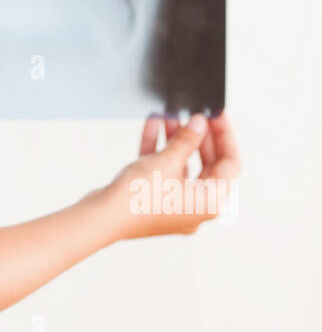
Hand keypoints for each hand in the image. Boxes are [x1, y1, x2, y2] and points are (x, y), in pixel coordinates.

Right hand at [98, 111, 240, 241]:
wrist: (101, 217)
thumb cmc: (138, 197)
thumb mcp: (168, 162)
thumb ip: (187, 139)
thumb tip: (199, 123)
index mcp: (209, 202)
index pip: (230, 164)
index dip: (225, 135)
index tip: (217, 115)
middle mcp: (196, 206)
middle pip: (208, 165)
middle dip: (198, 136)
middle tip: (194, 113)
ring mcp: (175, 204)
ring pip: (183, 166)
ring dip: (177, 140)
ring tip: (170, 115)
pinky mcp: (154, 200)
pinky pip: (164, 171)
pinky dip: (160, 150)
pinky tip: (153, 125)